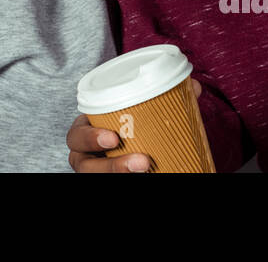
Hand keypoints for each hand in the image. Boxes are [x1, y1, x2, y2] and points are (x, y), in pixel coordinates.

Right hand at [67, 81, 208, 173]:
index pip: (76, 136)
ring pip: (98, 177)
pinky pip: (112, 181)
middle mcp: (85, 156)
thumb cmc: (122, 123)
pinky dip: (127, 179)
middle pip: (87, 166)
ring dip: (121, 174)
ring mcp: (95, 171)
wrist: (126, 144)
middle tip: (143, 162)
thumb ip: (157, 96)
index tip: (114, 137)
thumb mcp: (128, 109)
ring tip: (147, 170)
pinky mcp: (107, 177)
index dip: (89, 137)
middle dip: (112, 166)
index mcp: (83, 131)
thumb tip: (192, 86)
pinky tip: (148, 177)